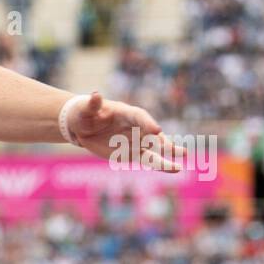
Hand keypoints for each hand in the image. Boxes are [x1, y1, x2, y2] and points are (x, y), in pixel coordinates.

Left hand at [67, 91, 185, 171]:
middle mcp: (136, 127)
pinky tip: (174, 168)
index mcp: (126, 113)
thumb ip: (92, 104)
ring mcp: (136, 140)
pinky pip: (148, 159)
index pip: (140, 117)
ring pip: (154, 149)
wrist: (82, 126)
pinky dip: (160, 163)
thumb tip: (95, 95)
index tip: (156, 131)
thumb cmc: (84, 113)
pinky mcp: (132, 153)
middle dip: (162, 142)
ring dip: (167, 155)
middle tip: (174, 149)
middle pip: (152, 134)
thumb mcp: (85, 108)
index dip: (148, 123)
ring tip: (181, 160)